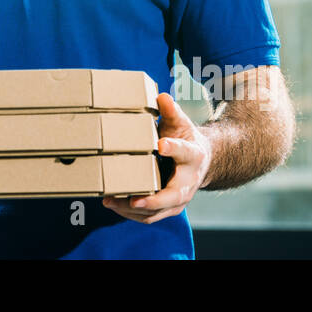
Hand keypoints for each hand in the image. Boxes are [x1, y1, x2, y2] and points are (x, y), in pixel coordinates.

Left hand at [102, 91, 212, 223]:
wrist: (200, 162)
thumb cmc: (185, 139)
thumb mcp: (181, 123)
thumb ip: (171, 111)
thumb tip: (161, 96)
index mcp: (193, 156)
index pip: (184, 152)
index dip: (173, 148)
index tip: (160, 144)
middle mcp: (188, 182)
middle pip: (174, 195)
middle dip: (154, 199)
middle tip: (135, 199)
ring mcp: (179, 198)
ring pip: (159, 210)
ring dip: (134, 209)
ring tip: (111, 201)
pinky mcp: (168, 208)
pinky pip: (150, 216)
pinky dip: (131, 213)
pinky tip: (113, 204)